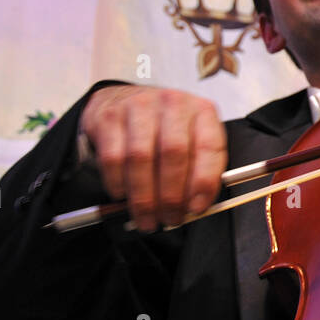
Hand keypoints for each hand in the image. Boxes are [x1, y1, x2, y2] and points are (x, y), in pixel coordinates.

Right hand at [80, 85, 226, 231]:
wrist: (123, 100)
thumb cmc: (164, 127)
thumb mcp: (192, 140)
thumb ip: (199, 170)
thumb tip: (194, 207)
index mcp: (202, 111)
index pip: (209, 147)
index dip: (203, 182)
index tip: (196, 208)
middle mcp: (173, 103)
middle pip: (173, 154)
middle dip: (171, 196)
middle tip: (169, 219)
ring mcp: (139, 106)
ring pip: (141, 158)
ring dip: (144, 197)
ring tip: (146, 218)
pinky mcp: (110, 117)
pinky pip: (113, 158)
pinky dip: (118, 184)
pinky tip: (123, 196)